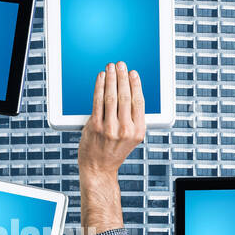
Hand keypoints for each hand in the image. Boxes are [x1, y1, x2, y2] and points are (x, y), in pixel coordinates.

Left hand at [77, 62, 144, 233]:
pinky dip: (99, 87)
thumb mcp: (130, 138)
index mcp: (138, 131)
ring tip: (110, 68)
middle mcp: (125, 129)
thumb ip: (131, 119)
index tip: (133, 73)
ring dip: (110, 79)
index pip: (138, 102)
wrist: (98, 169)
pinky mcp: (95, 126)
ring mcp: (109, 128)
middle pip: (125, 96)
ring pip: (111, 97)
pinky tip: (100, 79)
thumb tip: (129, 92)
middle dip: (122, 77)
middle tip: (120, 65)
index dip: (136, 85)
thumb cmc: (113, 151)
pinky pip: (97, 102)